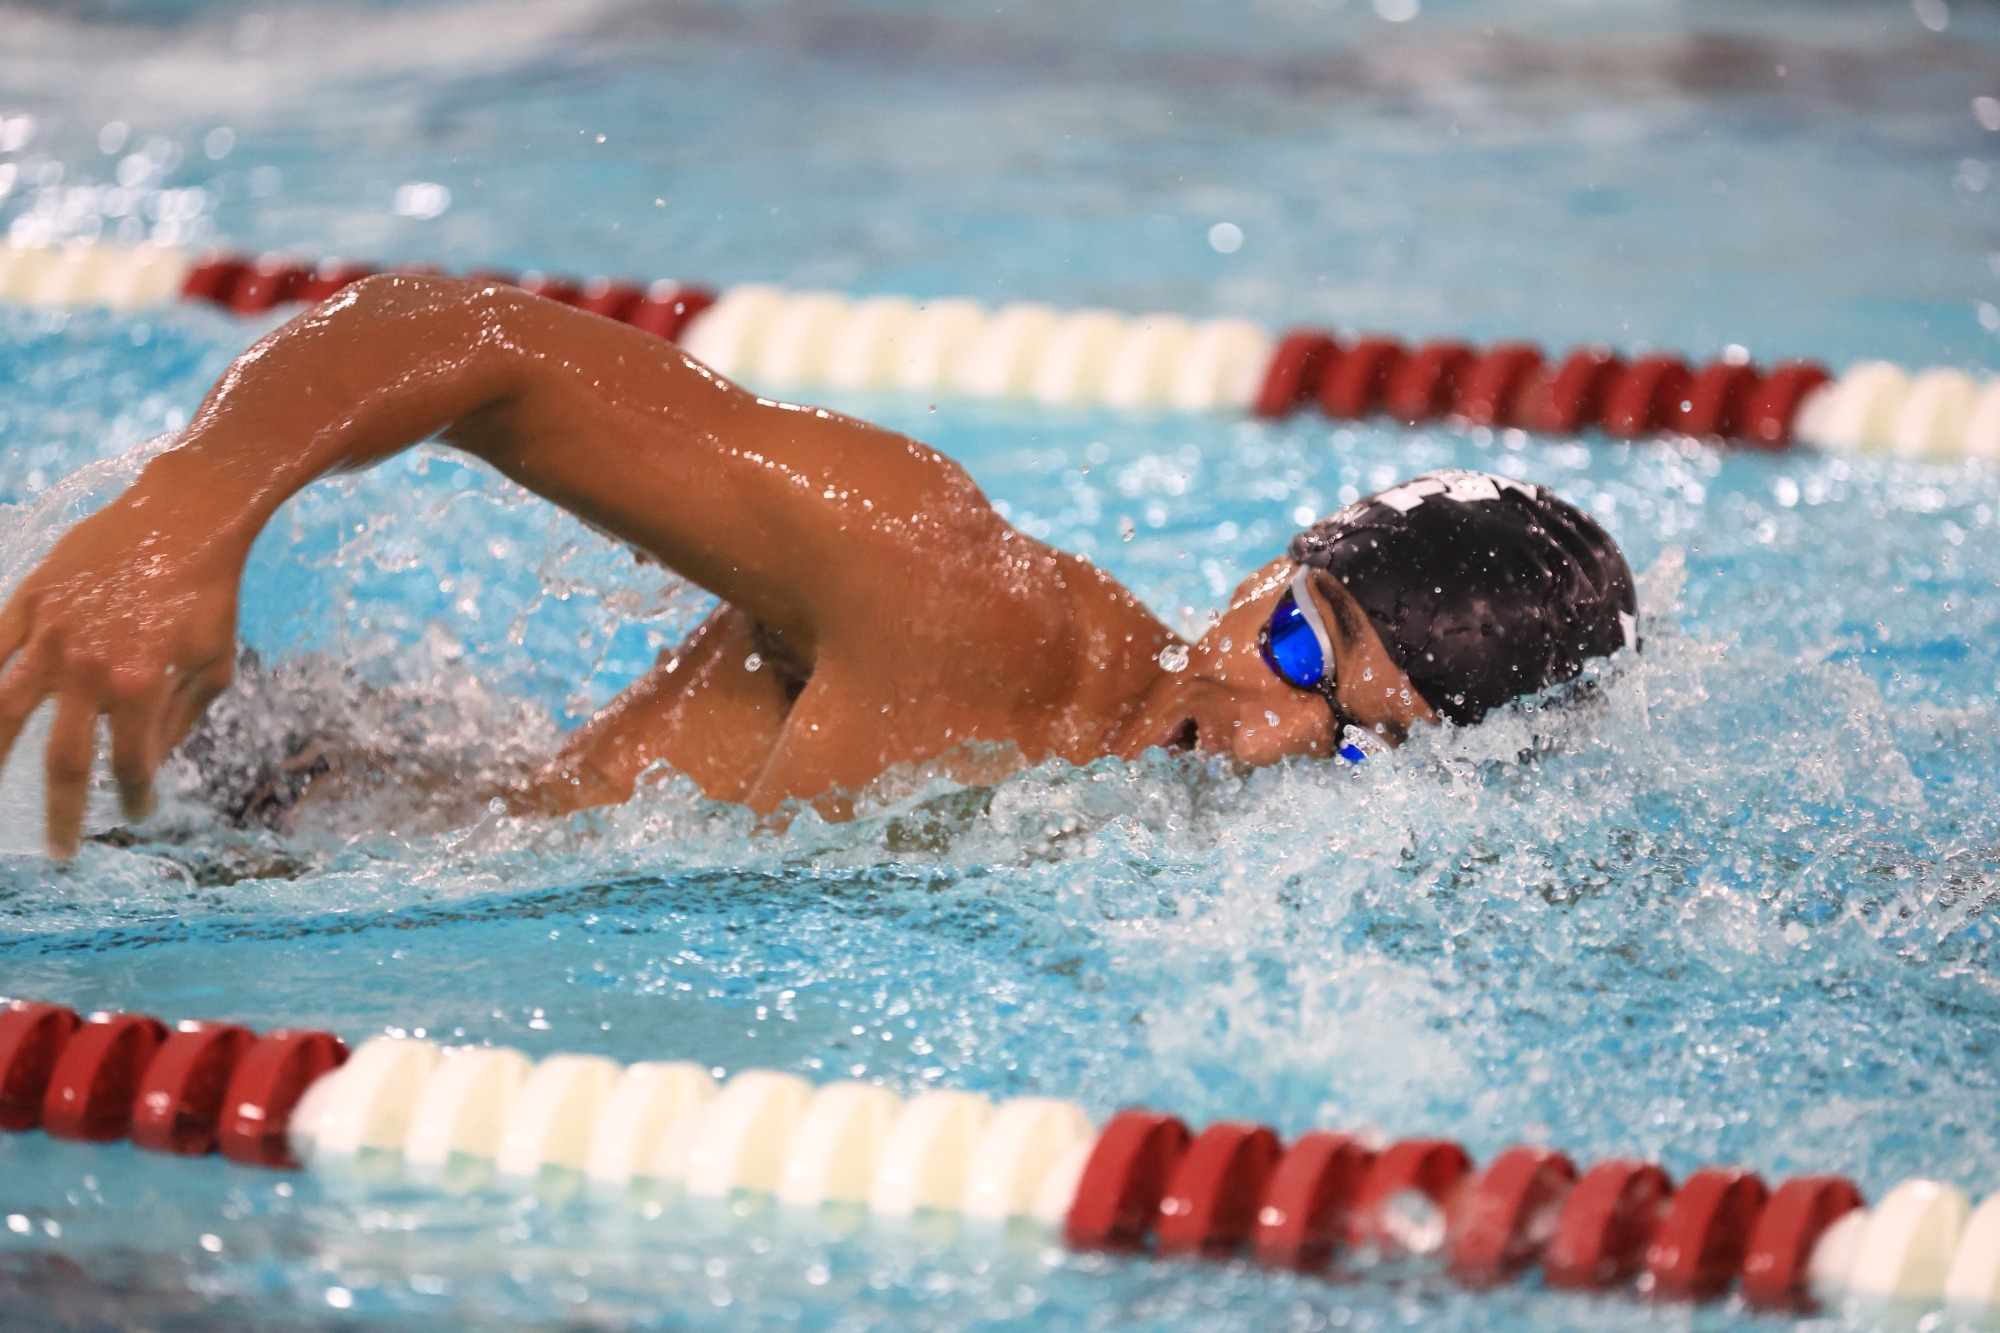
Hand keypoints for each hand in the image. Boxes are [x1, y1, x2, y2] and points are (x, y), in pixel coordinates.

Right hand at [0, 487, 242, 857]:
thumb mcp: (215, 666)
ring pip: (1, 713)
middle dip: (63, 815)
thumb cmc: (210, 596)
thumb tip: (148, 767)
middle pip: (64, 762)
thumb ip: (180, 722)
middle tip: (61, 852)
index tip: (137, 813)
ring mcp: (53, 636)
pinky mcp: (29, 603)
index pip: (129, 767)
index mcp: (143, 688)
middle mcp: (91, 669)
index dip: (134, 798)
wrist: (186, 518)